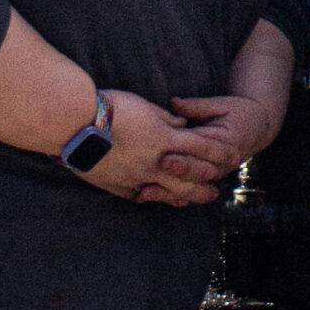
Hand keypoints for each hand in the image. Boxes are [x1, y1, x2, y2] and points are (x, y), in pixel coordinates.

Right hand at [76, 89, 231, 206]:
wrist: (76, 125)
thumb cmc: (111, 108)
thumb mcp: (145, 107)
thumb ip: (166, 120)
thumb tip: (180, 125)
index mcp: (164, 139)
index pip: (201, 146)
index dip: (219, 152)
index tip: (234, 156)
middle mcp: (154, 161)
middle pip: (188, 178)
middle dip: (205, 186)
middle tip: (215, 194)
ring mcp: (135, 176)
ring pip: (165, 192)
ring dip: (180, 198)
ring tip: (189, 202)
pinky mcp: (116, 185)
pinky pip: (137, 194)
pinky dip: (146, 196)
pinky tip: (150, 198)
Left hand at [152, 94, 277, 195]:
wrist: (257, 128)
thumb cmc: (237, 111)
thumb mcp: (221, 104)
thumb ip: (197, 106)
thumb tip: (173, 103)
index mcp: (228, 140)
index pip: (202, 148)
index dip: (183, 152)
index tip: (164, 155)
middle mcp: (223, 161)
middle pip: (197, 171)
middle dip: (175, 173)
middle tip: (154, 172)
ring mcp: (216, 173)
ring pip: (191, 187)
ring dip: (168, 192)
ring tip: (145, 193)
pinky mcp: (208, 179)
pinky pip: (189, 190)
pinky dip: (169, 196)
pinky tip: (149, 197)